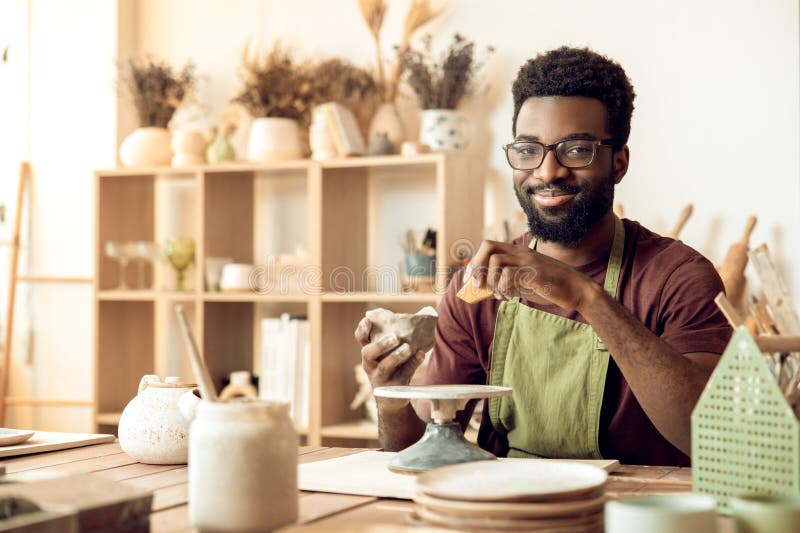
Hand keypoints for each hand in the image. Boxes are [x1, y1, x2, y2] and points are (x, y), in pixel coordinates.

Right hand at [354, 318, 424, 409]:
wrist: (391, 398)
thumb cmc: (391, 368)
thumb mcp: (386, 354)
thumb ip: (394, 338)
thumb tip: (415, 317)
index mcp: (369, 353)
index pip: (360, 340)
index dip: (362, 330)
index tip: (367, 320)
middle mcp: (370, 365)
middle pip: (368, 353)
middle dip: (380, 344)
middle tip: (395, 337)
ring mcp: (381, 377)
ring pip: (384, 367)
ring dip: (396, 356)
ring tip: (408, 348)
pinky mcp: (393, 386)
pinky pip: (403, 374)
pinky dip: (413, 363)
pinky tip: (421, 354)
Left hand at [463, 240, 594, 310]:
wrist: (578, 290)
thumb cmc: (550, 287)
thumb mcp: (524, 283)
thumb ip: (505, 282)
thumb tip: (482, 290)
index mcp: (518, 252)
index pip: (488, 246)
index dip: (475, 261)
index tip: (469, 279)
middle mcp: (522, 252)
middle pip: (488, 246)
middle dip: (477, 266)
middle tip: (477, 285)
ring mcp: (529, 261)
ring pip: (496, 261)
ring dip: (492, 280)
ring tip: (500, 294)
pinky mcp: (535, 273)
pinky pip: (509, 275)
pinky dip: (504, 288)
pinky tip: (511, 297)